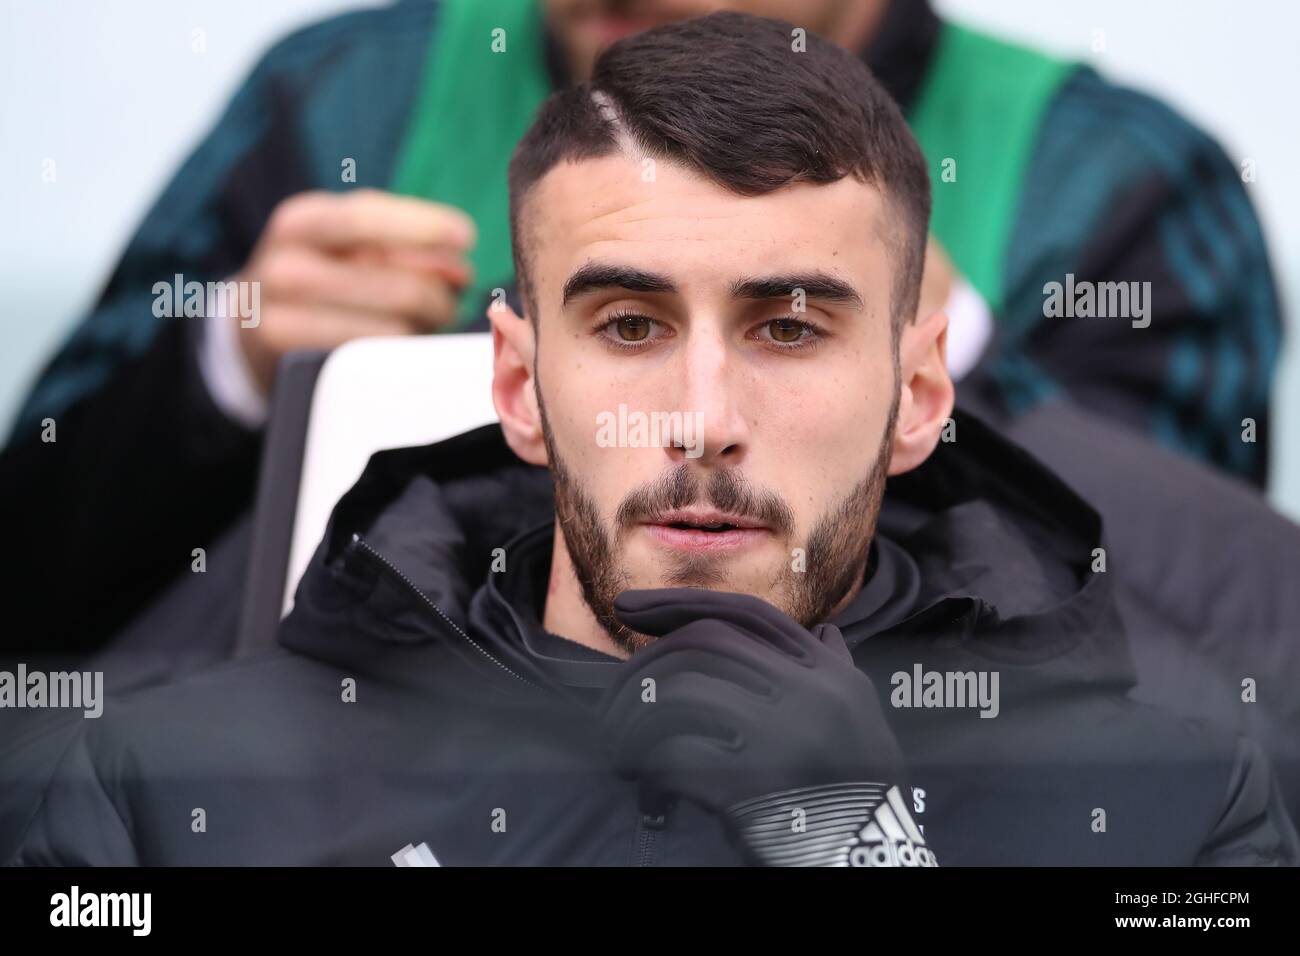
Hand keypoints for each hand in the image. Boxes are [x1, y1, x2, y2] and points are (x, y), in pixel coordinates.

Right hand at [228, 188, 475, 392]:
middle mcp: (284, 265)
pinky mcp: (297, 364)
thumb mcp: (348, 244)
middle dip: (441, 295)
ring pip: (394, 328)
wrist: (249, 326)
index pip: (368, 218)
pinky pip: (374, 360)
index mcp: (301, 222)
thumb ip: (403, 244)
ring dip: (426, 328)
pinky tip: (403, 345)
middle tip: (451, 301)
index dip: (425, 226)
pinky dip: (401, 353)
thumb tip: (459, 267)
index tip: (466, 237)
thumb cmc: (320, 275)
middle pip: (399, 285)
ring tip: (428, 323)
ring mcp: (283, 317)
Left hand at [597, 588, 905, 817]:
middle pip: (702, 643)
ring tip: (623, 751)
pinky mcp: (750, 786)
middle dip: (643, 667)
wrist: (872, 857)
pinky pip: (671, 756)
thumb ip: (837, 670)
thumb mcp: (861, 718)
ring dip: (633, 720)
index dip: (678, 603)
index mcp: (827, 673)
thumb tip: (825, 633)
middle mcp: (808, 693)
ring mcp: (780, 736)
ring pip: (677, 692)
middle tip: (613, 704)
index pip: (746, 613)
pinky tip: (649, 793)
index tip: (625, 608)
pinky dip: (647, 770)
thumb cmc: (860, 791)